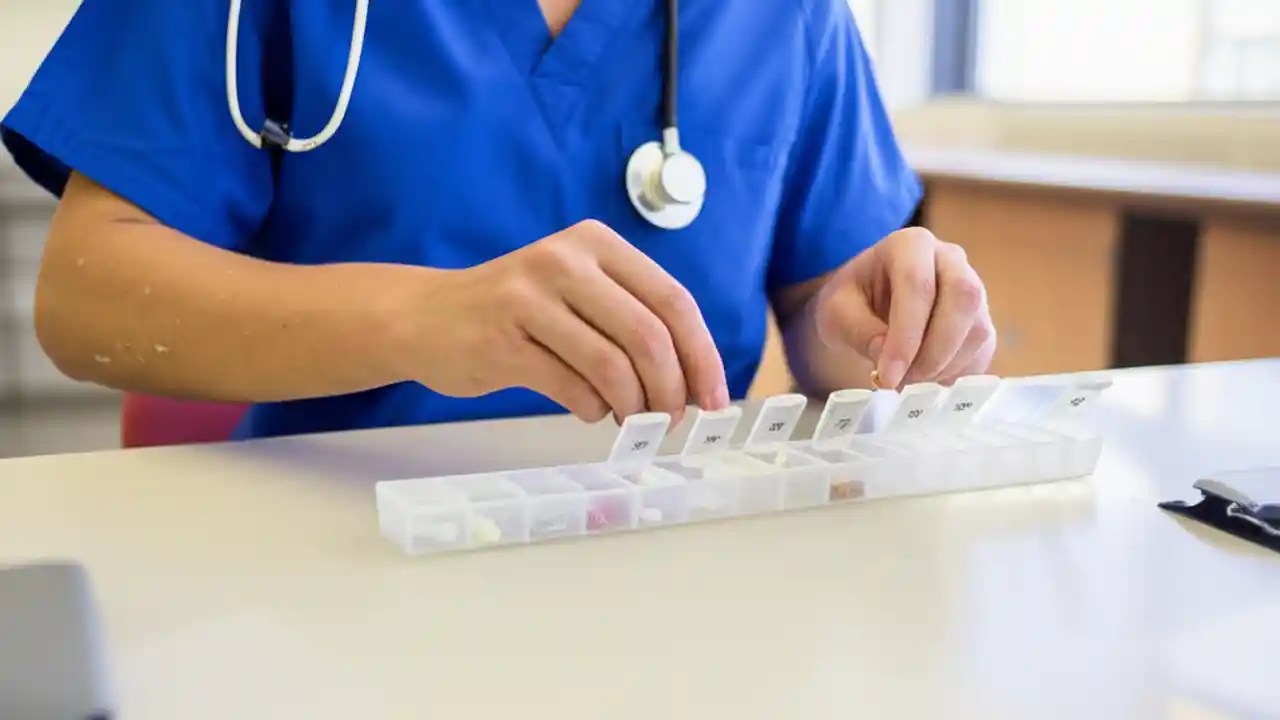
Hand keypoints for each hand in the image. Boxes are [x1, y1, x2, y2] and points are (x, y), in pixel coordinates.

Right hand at [398, 220, 729, 423]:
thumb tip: (695, 382)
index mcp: (594, 243)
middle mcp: (563, 260)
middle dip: (672, 389)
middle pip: (649, 335)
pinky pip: (572, 389)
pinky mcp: (502, 343)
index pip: (672, 300)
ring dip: (634, 406)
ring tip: (632, 420)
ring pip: (613, 366)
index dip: (703, 354)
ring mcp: (528, 299)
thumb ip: (632, 321)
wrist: (425, 316)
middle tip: (673, 420)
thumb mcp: (578, 291)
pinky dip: (593, 410)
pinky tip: (590, 410)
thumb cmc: (517, 311)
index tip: (716, 397)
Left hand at [812, 227, 995, 388]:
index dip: (906, 335)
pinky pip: (983, 350)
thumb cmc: (852, 301)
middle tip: (903, 380)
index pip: (918, 284)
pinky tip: (926, 378)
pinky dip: (957, 373)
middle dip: (934, 350)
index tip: (888, 375)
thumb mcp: (836, 312)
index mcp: (910, 245)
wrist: (869, 305)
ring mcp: (972, 287)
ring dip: (944, 366)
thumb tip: (887, 355)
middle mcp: (950, 259)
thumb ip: (858, 331)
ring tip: (907, 379)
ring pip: (978, 329)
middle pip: (963, 298)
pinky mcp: (981, 319)